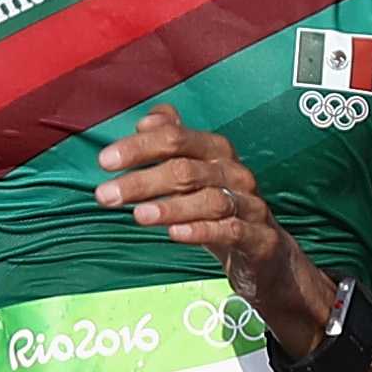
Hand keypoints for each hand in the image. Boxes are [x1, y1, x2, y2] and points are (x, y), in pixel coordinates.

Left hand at [96, 104, 332, 352]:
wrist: (266, 253)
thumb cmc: (218, 207)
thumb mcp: (194, 174)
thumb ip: (172, 143)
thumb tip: (147, 118)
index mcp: (215, 151)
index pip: (175, 139)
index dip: (139, 147)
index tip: (104, 161)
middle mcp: (235, 173)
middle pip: (186, 169)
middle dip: (143, 180)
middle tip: (105, 195)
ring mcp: (250, 205)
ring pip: (209, 200)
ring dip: (170, 206)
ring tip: (137, 215)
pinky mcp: (260, 237)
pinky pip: (231, 230)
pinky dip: (202, 230)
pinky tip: (174, 234)